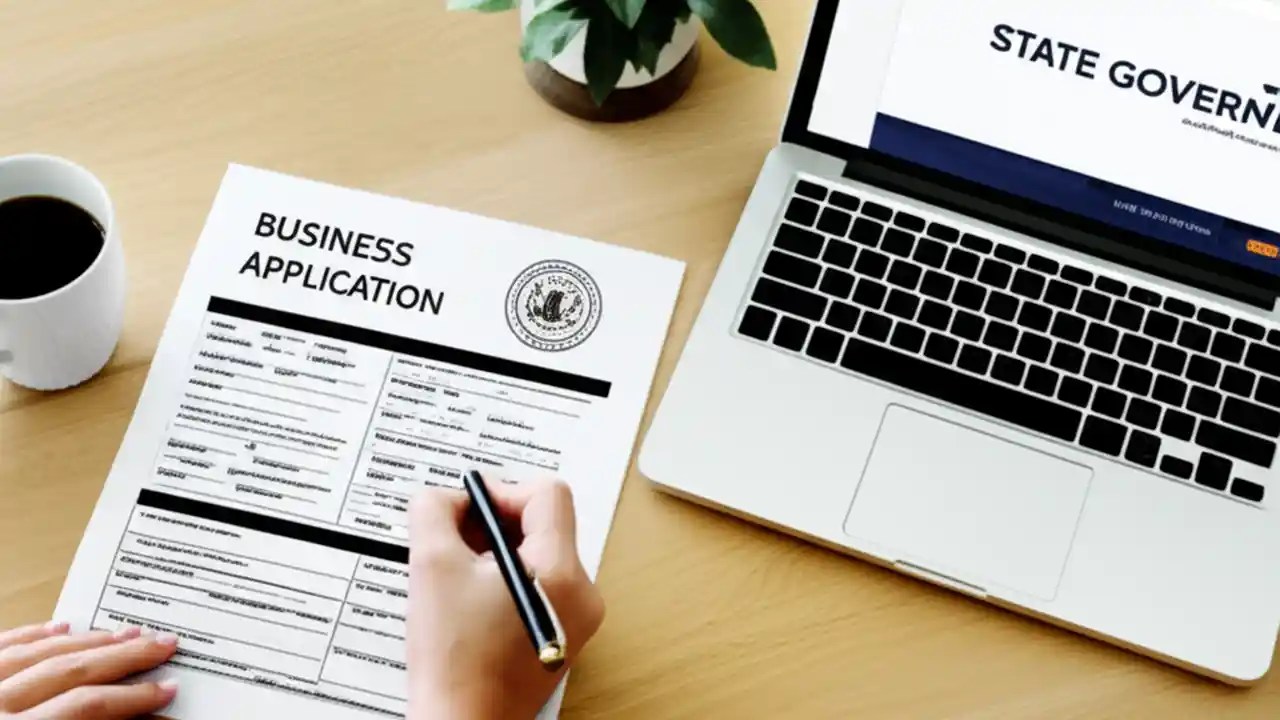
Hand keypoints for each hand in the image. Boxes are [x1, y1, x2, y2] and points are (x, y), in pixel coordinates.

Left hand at [0, 622, 176, 718]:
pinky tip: (58, 628)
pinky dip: (31, 635)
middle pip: (68, 671)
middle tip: (161, 643)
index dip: (132, 698)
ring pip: (37, 653)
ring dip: (86, 641)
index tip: (165, 690)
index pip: (86, 708)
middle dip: (122, 656)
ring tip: (123, 632)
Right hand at [407, 478, 604, 719]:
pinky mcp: (562, 633)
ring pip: (541, 553)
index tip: (467, 507)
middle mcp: (581, 593)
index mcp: (560, 572)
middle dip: (495, 522)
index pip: (547, 494)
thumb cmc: (454, 661)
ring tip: (459, 570)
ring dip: (497, 550)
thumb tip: (444, 497)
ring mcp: (576, 617)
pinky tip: (471, 596)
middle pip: (545, 523)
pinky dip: (507, 577)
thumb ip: (433, 512)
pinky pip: (541, 584)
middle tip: (454, 536)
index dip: (501, 490)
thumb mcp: (431, 567)